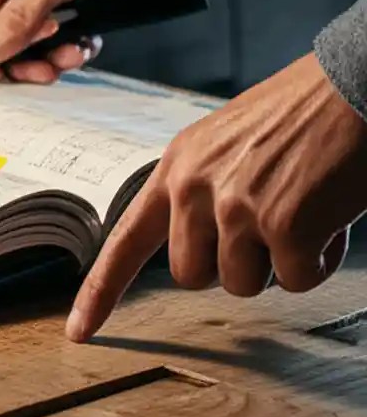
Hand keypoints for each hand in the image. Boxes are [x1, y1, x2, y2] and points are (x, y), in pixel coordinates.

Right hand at [0, 0, 191, 82]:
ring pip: (33, 38)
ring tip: (82, 51)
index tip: (31, 70)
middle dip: (30, 58)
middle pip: (3, 38)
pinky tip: (92, 40)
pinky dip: (72, 41)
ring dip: (56, 53)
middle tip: (56, 69)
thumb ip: (19, 19)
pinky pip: (58, 30)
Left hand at [66, 53, 366, 342]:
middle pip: (190, 276)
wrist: (352, 85)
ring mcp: (235, 207)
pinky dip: (320, 261)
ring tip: (301, 210)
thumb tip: (194, 251)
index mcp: (175, 167)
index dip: (100, 292)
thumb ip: (197, 191)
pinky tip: (328, 218)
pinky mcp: (283, 225)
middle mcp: (194, 188)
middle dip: (230, 265)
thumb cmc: (298, 117)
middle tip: (268, 222)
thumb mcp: (223, 144)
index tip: (78, 331)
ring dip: (277, 263)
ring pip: (242, 285)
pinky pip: (298, 281)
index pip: (124, 240)